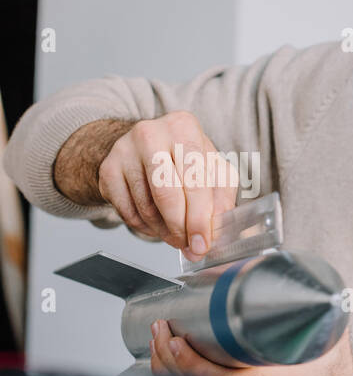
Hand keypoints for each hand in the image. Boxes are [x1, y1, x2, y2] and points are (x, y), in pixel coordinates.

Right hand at [97, 111, 240, 258]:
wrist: (147, 147)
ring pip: (146, 207)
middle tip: (189, 247)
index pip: (195, 180)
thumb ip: (222, 201)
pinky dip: (145, 227)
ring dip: (164, 231)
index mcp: (184, 128)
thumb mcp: (214, 171)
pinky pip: (126, 211)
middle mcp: (151, 133)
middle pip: (167, 195)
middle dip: (181, 229)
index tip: (203, 244)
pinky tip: (157, 225)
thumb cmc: (187, 160)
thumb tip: (218, 234)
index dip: (200, 218)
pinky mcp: (107, 169)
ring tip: (176, 235)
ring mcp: (124, 150)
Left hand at [149, 320, 352, 375]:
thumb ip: (313, 303)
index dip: (190, 362)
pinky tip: (171, 363)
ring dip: (170, 370)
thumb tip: (290, 273)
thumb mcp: (329, 337)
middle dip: (169, 361)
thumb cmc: (335, 375)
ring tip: (160, 342)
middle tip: (161, 333)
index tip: (175, 340)